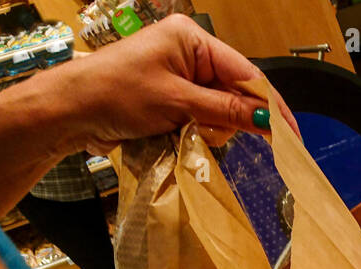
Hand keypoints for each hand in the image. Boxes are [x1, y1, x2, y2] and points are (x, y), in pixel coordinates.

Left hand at [48, 15, 298, 154]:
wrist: (69, 111)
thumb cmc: (115, 93)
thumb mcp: (177, 102)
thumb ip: (226, 111)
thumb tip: (268, 120)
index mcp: (191, 39)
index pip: (246, 73)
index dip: (270, 105)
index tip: (291, 136)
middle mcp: (188, 53)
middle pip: (235, 91)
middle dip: (234, 118)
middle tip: (227, 138)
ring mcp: (179, 76)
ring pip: (220, 109)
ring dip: (213, 129)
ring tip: (190, 134)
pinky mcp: (170, 99)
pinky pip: (202, 118)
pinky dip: (199, 132)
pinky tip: (185, 138)